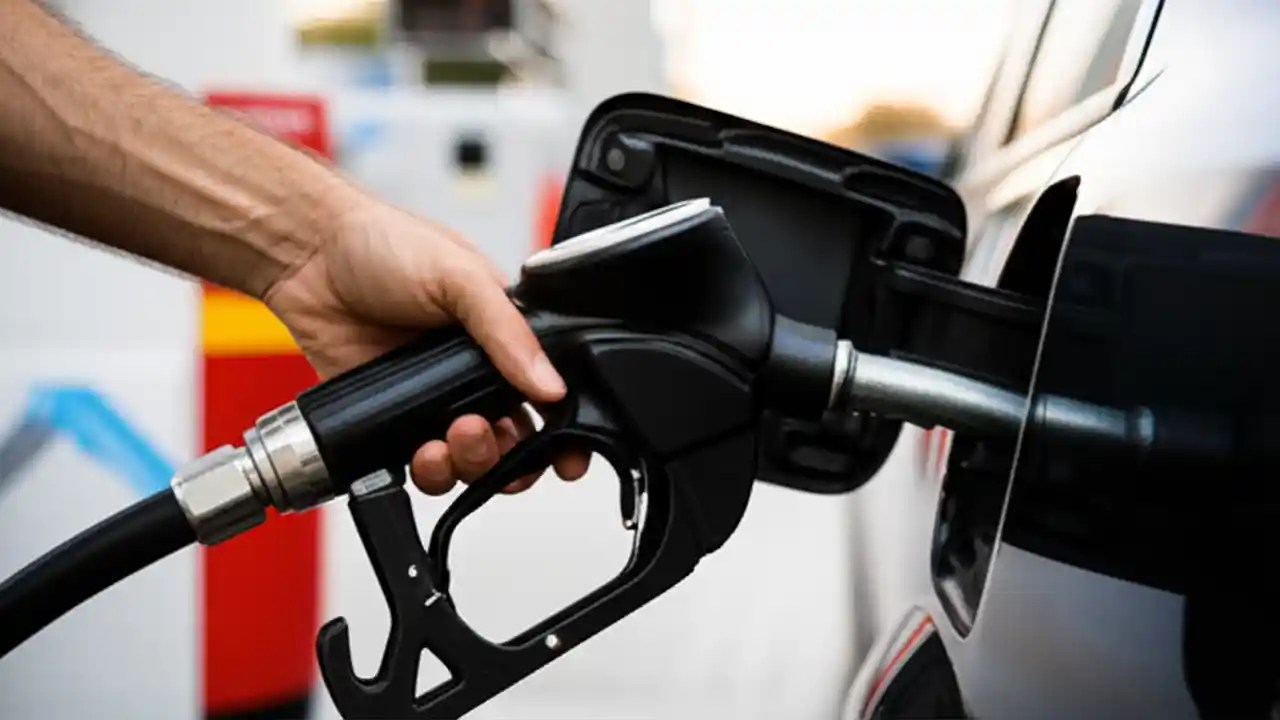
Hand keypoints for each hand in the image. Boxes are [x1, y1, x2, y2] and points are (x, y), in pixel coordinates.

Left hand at [264, 194, 589, 494]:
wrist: (308, 258)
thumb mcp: (460, 275)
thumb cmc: (382, 244)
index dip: (564, 429)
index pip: (551, 393)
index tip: (567, 454)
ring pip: (473, 461)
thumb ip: (508, 330)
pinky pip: (423, 465)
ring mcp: (437, 400)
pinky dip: (429, 471)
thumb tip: (550, 383)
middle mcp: (476, 373)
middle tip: (482, 432)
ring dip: (469, 465)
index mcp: (506, 334)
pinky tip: (420, 451)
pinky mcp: (395, 420)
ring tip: (447, 441)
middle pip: (517, 441)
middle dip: (510, 455)